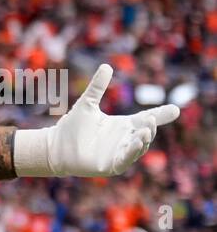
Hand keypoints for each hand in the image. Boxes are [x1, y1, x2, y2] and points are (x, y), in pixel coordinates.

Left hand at [13, 64, 179, 176]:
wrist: (55, 146)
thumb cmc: (71, 127)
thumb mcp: (87, 103)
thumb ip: (97, 86)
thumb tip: (106, 66)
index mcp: (122, 125)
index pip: (145, 118)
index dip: (161, 115)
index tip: (176, 110)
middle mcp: (123, 139)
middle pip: (145, 133)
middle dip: (150, 128)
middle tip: (150, 120)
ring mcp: (118, 153)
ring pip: (138, 147)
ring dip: (143, 140)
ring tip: (144, 131)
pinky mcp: (110, 165)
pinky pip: (126, 160)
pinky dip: (133, 153)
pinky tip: (136, 143)